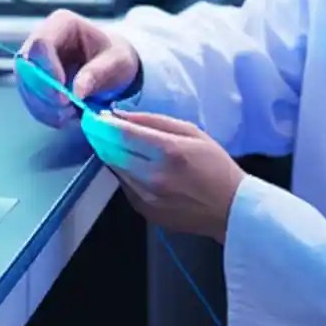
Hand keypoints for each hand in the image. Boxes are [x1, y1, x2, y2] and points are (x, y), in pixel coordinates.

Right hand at [17, 9, 139, 127]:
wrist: (112, 67)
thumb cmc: (115, 57)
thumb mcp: (117, 62)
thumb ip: (98, 73)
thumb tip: (77, 91)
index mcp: (62, 24)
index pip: (41, 44)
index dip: (48, 70)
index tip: (64, 94)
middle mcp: (41, 39)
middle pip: (26, 67)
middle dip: (45, 93)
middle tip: (67, 110)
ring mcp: (33, 61)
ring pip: (25, 86)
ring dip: (44, 107)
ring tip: (70, 116)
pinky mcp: (32, 81)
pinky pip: (30, 99)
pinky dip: (45, 113)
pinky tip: (63, 118)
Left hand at [93, 111, 245, 241]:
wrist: (230, 209)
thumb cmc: (215, 166)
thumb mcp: (192, 133)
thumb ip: (155, 121)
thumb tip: (121, 115)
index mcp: (168, 152)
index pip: (122, 134)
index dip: (103, 123)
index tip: (95, 116)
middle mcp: (153, 176)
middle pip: (111, 152)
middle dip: (101, 137)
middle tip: (98, 127)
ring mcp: (147, 197)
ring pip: (114, 169)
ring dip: (110, 154)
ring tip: (118, 144)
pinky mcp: (144, 210)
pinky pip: (123, 185)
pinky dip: (123, 172)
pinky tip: (135, 166)